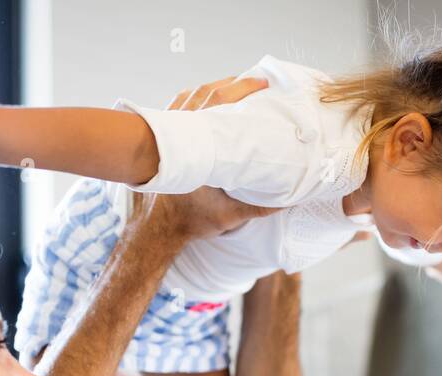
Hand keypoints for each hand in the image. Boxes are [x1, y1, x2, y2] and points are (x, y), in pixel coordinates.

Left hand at [123, 74, 277, 241]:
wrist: (153, 228)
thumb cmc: (187, 220)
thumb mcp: (228, 217)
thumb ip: (258, 208)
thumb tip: (287, 200)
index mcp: (202, 149)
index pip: (224, 106)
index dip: (244, 90)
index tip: (264, 85)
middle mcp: (184, 133)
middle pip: (211, 93)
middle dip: (236, 84)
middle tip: (260, 80)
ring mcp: (170, 131)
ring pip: (195, 95)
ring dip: (217, 86)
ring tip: (238, 82)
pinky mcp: (162, 136)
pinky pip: (180, 104)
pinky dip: (196, 95)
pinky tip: (207, 93)